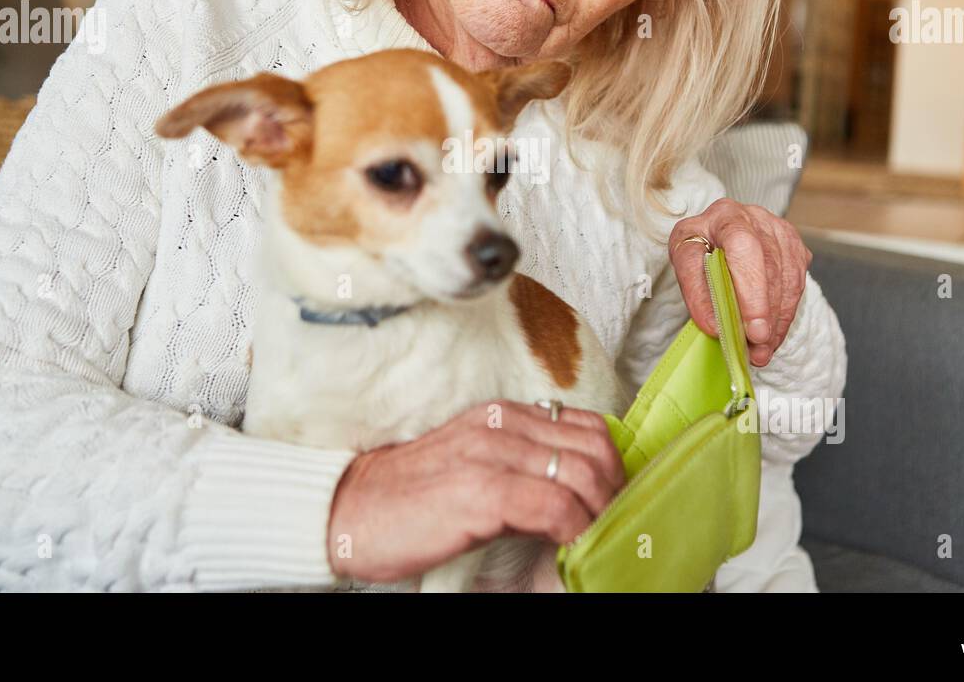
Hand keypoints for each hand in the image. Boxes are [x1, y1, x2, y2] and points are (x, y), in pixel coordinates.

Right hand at [326, 401, 624, 583]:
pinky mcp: (481, 491)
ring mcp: (491, 456)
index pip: (587, 425)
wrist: (347, 508)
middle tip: (614, 524)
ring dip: (600, 513)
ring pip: (581, 474)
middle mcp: (502, 426)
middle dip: (616, 490)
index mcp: (503, 416)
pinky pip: (554, 505)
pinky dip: (575, 530)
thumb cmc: (409, 496)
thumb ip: (517, 463)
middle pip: (594, 448)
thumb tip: (569, 493)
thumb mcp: (472, 462)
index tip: (613, 499)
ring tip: (595, 539)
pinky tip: (569, 547)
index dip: (612, 465)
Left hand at [668, 199, 812, 367]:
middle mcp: (757, 218)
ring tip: (761, 351)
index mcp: (724, 215)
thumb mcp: (685, 262)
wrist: (717, 233)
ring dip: (776, 321)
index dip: (750, 289)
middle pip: (769, 266)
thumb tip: (715, 326)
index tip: (751, 328)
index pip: (743, 246)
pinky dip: (784, 316)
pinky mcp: (795, 247)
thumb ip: (696, 291)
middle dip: (764, 311)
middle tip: (757, 345)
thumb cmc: (701, 248)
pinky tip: (771, 337)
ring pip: (787, 279)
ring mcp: (780, 231)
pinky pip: (796, 286)